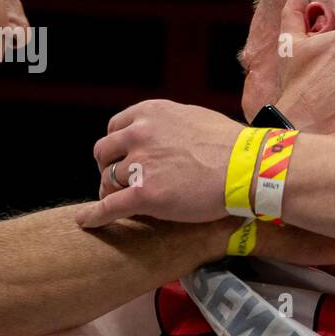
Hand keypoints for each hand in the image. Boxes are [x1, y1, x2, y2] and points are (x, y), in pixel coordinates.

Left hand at [76, 100, 242, 227]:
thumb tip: (168, 137)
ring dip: (110, 192)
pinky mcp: (144, 194)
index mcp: (151, 114)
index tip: (123, 158)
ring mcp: (140, 165)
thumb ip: (171, 127)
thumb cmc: (233, 147)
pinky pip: (109, 207)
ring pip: (107, 181)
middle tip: (120, 182)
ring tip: (119, 203)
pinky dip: (95, 216)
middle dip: (109, 168)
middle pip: (104, 153)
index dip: (117, 147)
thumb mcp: (195, 119)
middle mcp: (140, 135)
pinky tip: (86, 222)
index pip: (115, 129)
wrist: (248, 168)